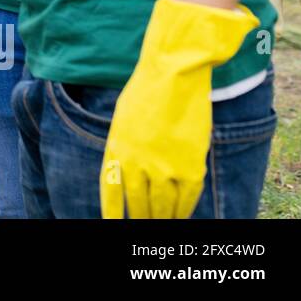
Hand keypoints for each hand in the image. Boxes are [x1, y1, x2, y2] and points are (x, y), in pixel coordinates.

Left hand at [99, 0, 259, 218]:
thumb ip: (124, 146)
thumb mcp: (124, 119)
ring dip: (162, 219)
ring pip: (162, 207)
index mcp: (116, 149)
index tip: (111, 224)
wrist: (173, 74)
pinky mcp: (190, 169)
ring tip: (163, 226)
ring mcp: (163, 168)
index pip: (111, 191)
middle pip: (138, 204)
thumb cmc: (148, 90)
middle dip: (141, 219)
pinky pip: (186, 200)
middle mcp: (136, 163)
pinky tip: (181, 216)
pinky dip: (184, 211)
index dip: (112, 212)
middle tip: (144, 226)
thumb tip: (130, 171)